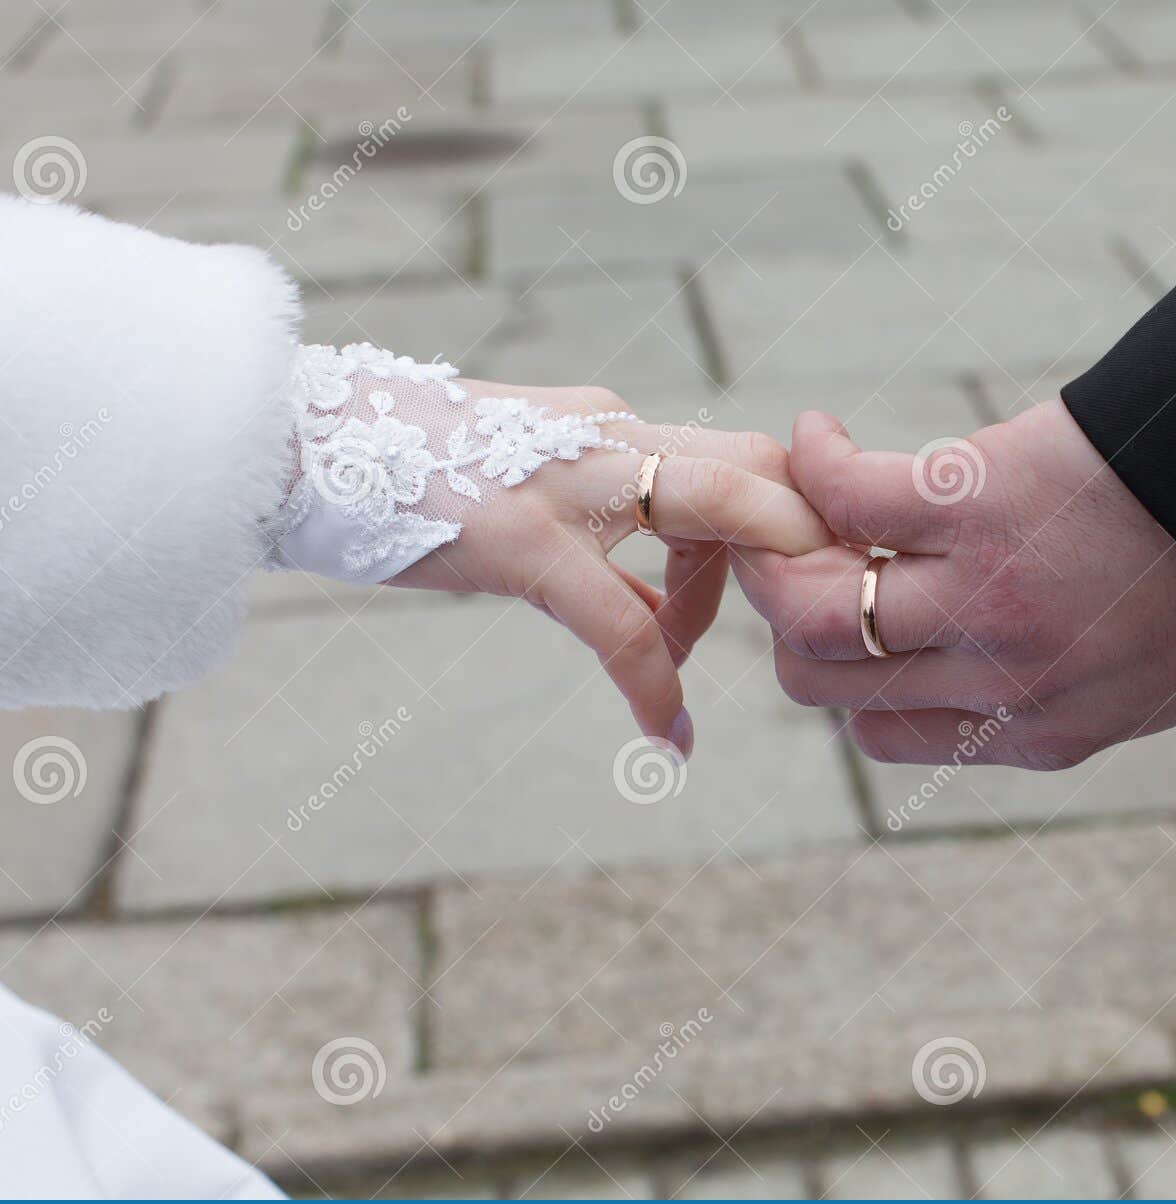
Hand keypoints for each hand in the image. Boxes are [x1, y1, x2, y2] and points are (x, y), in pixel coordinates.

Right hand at [388, 382, 832, 754]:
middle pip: (762, 465)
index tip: (793, 592)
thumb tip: (660, 618)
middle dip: (807, 546)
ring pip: (717, 521)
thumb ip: (608, 547)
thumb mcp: (532, 498)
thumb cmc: (414, 482)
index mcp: (613, 425)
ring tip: (664, 669)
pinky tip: (667, 736)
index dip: (799, 518)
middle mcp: (607, 436)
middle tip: (804, 624)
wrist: (298, 449)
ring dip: (719, 615)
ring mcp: (567, 482)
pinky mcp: (520, 539)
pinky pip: (621, 626)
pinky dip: (657, 688)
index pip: (749, 451)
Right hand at [733, 399, 1175, 768]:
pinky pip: (848, 495)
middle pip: (822, 678)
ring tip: (790, 502)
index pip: (882, 735)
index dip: (848, 680)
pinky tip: (821, 435)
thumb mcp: (1155, 680)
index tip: (849, 621)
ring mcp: (986, 597)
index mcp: (1044, 729)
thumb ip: (1062, 690)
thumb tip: (987, 675)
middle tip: (796, 556)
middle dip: (788, 619)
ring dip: (776, 547)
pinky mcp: (980, 503)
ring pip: (810, 606)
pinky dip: (816, 461)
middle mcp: (1004, 679)